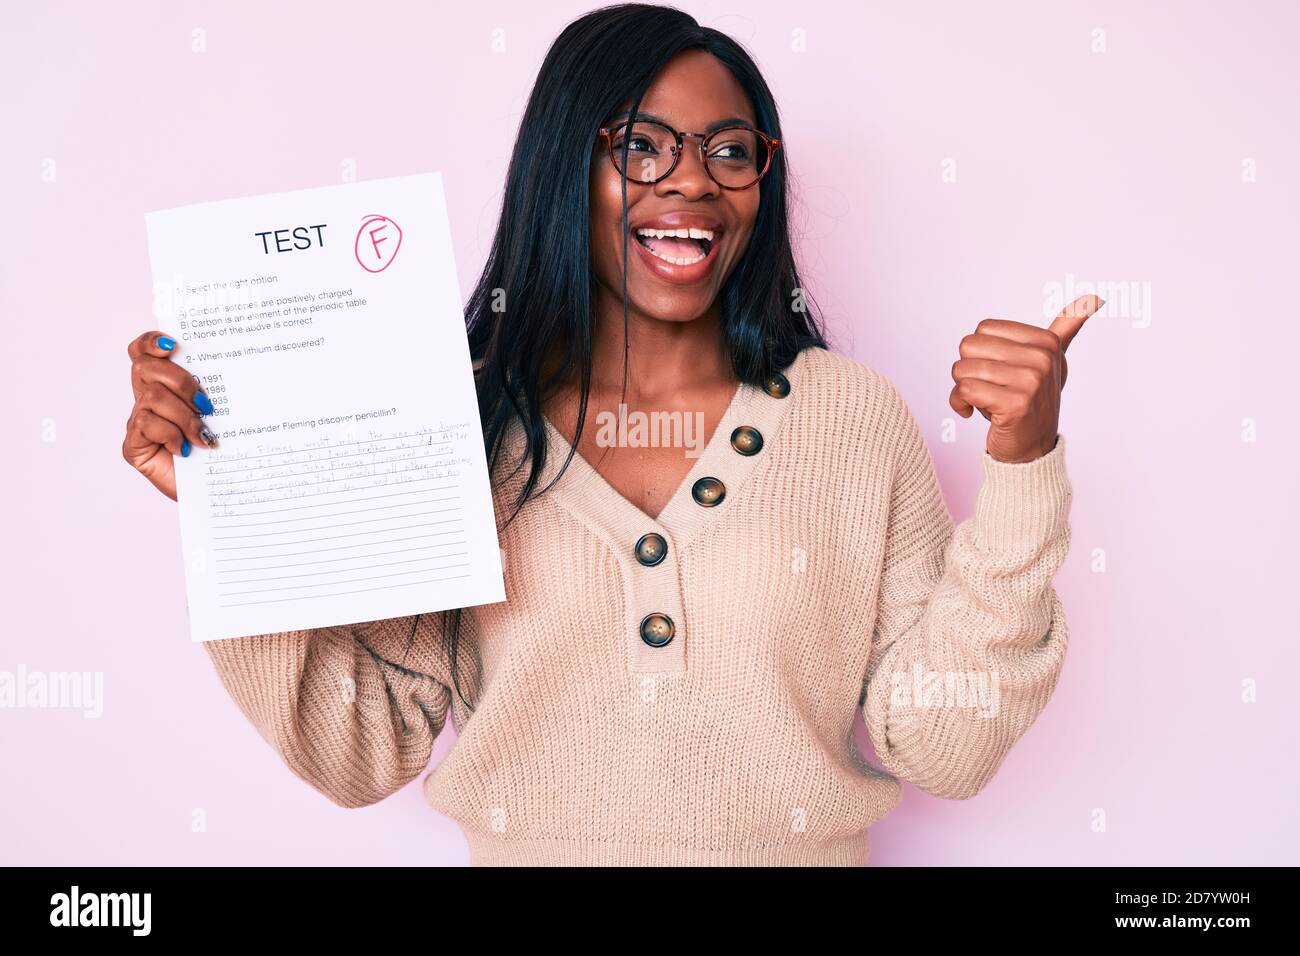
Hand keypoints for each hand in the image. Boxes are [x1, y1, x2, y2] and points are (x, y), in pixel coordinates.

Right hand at [122, 331, 218, 500]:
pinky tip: (186, 449)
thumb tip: (234, 365)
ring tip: (204, 436)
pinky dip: (172, 434)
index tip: (175, 345)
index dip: (151, 342)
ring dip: (185, 415)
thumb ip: (216, 391)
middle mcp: (147, 400)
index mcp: (165, 386)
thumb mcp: (223, 415)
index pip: (144, 352)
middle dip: (181, 381)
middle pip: (146, 368)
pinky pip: (147, 424)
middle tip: (207, 405)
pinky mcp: (133, 446)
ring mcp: (138, 422)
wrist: (218, 492)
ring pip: (152, 397)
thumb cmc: (221, 451)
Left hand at [948, 294, 1102, 462]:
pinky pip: (964, 391)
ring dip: (963, 389)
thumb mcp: (1052, 360)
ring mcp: (1031, 382)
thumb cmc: (1033, 400)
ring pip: (962, 369)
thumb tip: (1096, 297)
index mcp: (1046, 342)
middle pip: (969, 346)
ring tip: (986, 401)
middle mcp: (1042, 359)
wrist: (1031, 449)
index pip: (983, 329)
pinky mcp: (1016, 405)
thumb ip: (1067, 327)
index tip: (998, 372)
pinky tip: (976, 414)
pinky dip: (961, 404)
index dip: (979, 352)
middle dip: (968, 370)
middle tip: (989, 388)